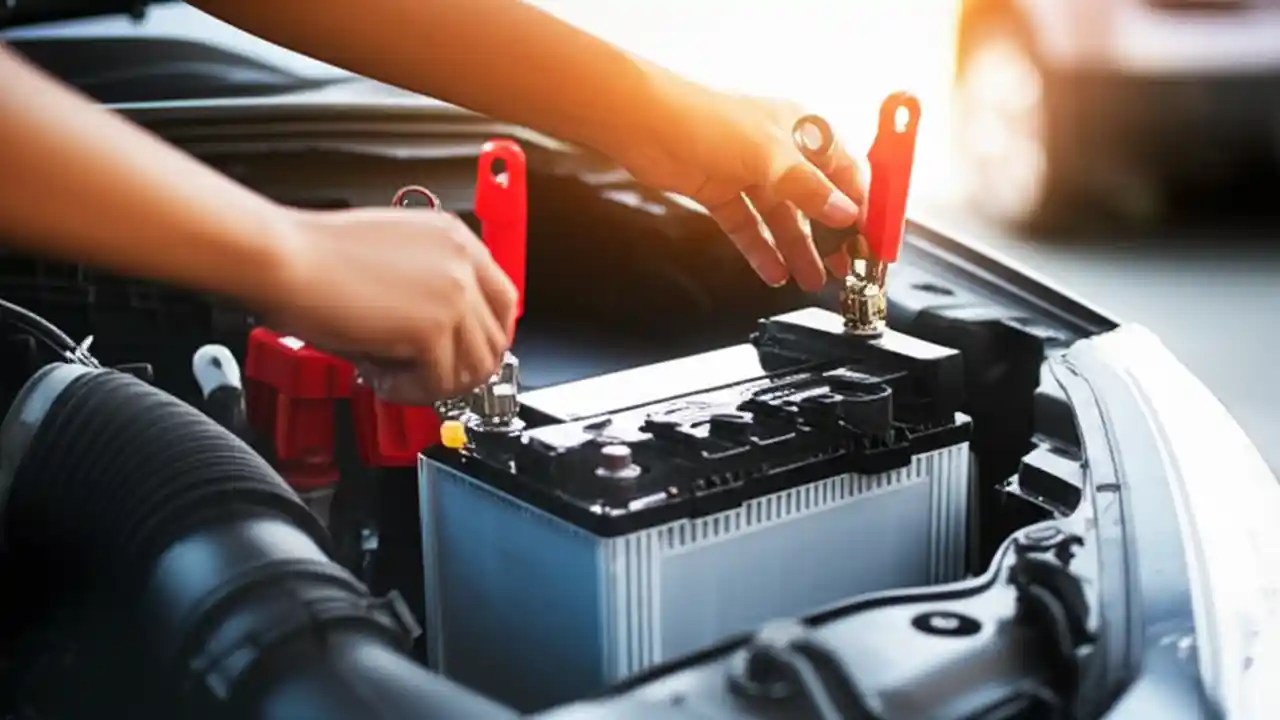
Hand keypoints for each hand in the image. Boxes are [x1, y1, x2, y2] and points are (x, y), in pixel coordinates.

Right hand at [258, 207, 517, 404]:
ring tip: (391, 376)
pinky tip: (377, 376)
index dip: (486, 337)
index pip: (504, 299)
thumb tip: (444, 337)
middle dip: (458, 370)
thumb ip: (428, 286)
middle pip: (495, 341)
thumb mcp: (391, 256)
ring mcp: (454, 295)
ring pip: (474, 369)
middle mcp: (462, 262)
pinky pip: (440, 384)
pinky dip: (409, 392)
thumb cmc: (314, 256)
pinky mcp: (433, 329)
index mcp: (454, 237)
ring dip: (434, 384)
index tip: (464, 356)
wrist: (282, 258)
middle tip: (420, 377)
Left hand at [608, 80, 866, 291]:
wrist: (645, 125)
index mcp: (801, 131)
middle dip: (828, 235)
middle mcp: (777, 151)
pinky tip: (773, 273)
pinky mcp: (720, 191)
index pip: (844, 170)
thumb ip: (810, 190)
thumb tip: (844, 213)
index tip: (870, 237)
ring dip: (796, 249)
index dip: (859, 204)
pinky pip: (748, 227)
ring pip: (780, 218)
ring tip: (812, 280)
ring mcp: (747, 172)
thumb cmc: (707, 122)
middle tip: (843, 267)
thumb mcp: (772, 157)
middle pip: (813, 200)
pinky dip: (760, 251)